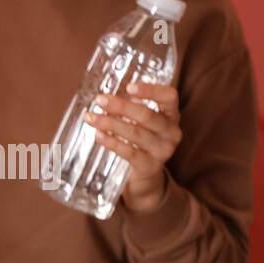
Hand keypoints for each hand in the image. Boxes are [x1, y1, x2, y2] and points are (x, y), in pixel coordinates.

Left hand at [83, 81, 181, 212]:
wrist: (146, 174)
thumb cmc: (140, 137)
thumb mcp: (139, 119)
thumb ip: (129, 106)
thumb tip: (106, 96)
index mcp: (171, 114)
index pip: (169, 97)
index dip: (151, 90)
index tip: (129, 87)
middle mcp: (172, 132)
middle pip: (148, 115)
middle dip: (121, 107)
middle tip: (99, 100)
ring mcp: (163, 151)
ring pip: (136, 133)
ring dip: (111, 124)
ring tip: (91, 118)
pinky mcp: (151, 166)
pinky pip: (130, 153)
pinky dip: (112, 143)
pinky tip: (98, 135)